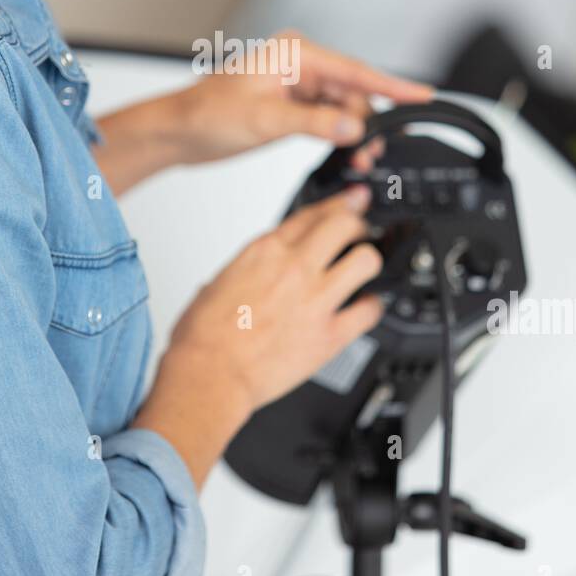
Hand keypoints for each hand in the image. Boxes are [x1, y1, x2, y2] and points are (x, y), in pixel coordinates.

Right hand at [165, 184, 382, 416]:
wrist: (209, 375)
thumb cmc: (204, 336)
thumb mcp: (218, 282)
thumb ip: (246, 271)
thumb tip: (252, 274)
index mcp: (265, 252)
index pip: (311, 214)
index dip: (337, 203)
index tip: (350, 200)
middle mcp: (294, 268)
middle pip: (345, 225)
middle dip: (358, 225)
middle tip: (361, 233)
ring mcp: (315, 300)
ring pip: (365, 261)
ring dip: (369, 262)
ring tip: (366, 269)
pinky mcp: (329, 335)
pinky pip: (369, 312)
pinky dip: (372, 307)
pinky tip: (366, 308)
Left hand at [172, 27, 432, 172]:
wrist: (177, 131)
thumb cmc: (205, 114)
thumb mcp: (264, 120)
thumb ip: (314, 123)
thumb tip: (354, 127)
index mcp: (294, 53)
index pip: (355, 69)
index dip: (392, 84)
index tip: (423, 95)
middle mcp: (299, 65)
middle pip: (353, 90)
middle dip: (369, 121)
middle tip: (375, 152)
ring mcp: (296, 86)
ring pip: (343, 107)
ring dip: (354, 132)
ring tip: (360, 159)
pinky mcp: (291, 106)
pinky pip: (328, 118)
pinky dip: (339, 135)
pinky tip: (346, 152)